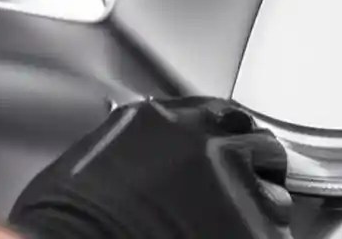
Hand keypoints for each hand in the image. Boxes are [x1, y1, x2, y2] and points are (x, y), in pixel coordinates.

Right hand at [8, 97, 293, 238]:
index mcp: (157, 121)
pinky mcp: (255, 231)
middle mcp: (201, 142)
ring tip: (231, 233)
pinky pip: (277, 237)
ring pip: (274, 194)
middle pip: (254, 143)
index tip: (226, 154)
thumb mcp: (86, 167)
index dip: (224, 140)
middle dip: (251, 169)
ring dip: (258, 213)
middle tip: (235, 200)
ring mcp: (232, 184)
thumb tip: (139, 166)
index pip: (214, 114)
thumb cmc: (64, 226)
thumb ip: (128, 152)